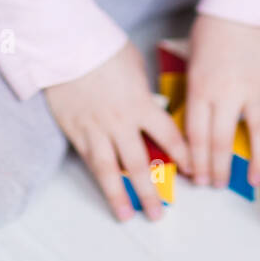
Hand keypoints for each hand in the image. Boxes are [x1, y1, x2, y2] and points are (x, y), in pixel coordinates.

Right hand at [43, 41, 191, 221]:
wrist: (67, 44)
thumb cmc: (104, 48)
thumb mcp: (135, 64)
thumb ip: (143, 90)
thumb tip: (148, 104)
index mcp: (141, 104)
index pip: (168, 136)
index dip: (183, 155)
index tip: (193, 172)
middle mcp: (121, 122)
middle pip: (139, 164)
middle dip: (150, 192)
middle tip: (159, 214)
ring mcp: (96, 129)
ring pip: (110, 170)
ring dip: (120, 196)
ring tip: (127, 216)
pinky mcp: (75, 130)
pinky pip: (89, 159)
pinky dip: (98, 178)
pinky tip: (103, 191)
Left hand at [184, 14, 259, 189]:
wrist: (240, 6)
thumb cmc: (210, 30)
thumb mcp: (192, 63)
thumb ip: (196, 93)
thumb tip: (195, 124)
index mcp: (201, 90)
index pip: (196, 136)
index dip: (196, 162)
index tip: (197, 177)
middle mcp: (227, 94)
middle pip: (221, 141)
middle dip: (218, 169)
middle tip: (216, 185)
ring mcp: (255, 89)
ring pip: (258, 133)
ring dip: (255, 161)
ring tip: (254, 180)